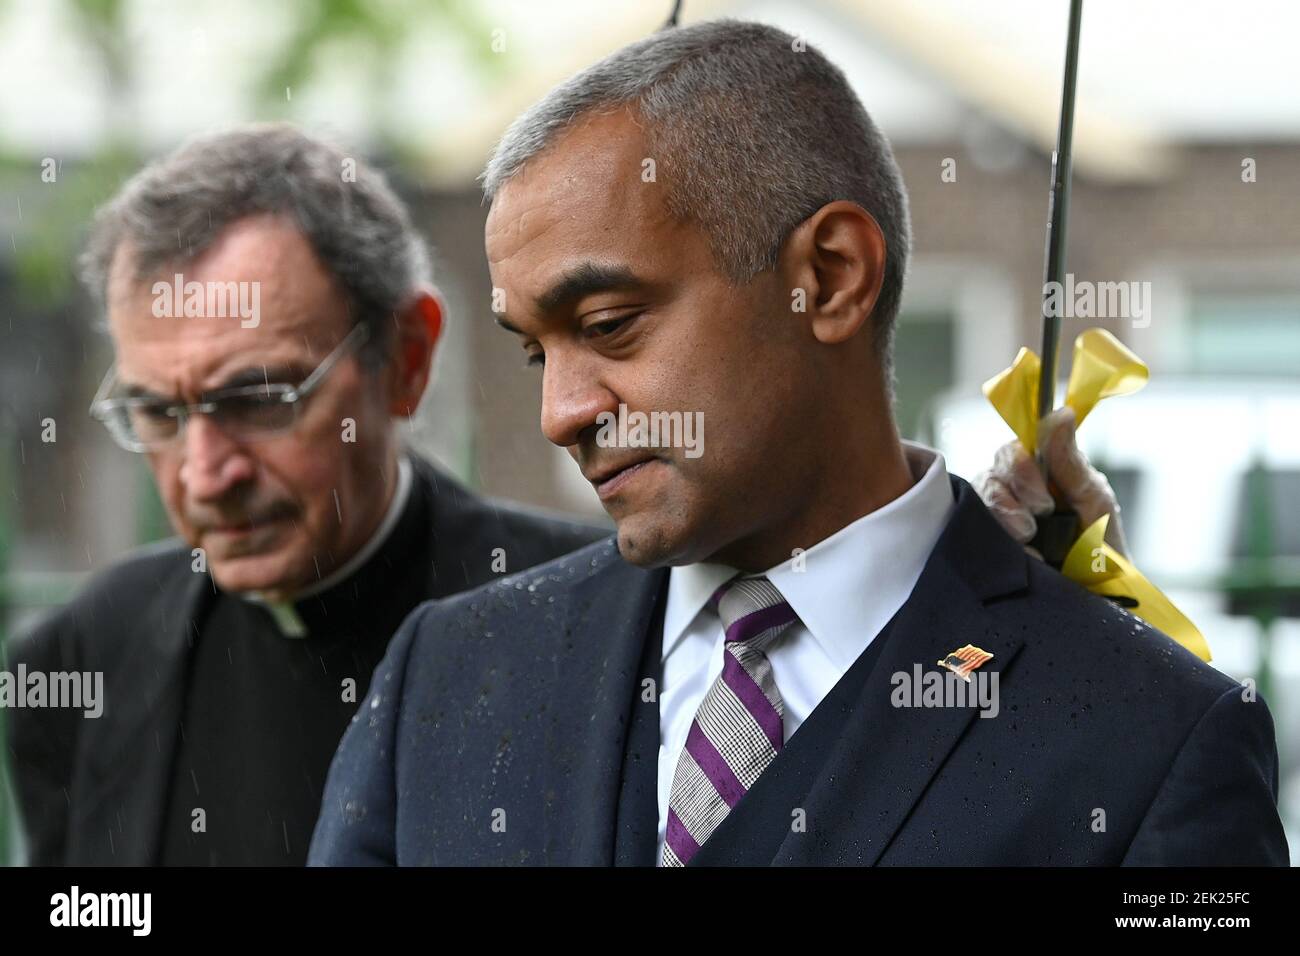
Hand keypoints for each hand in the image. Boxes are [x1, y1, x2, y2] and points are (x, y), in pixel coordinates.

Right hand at [972, 406, 1128, 560]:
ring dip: (1006, 515)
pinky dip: (998, 535)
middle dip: (1016, 492)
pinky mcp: (986, 537)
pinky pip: (972, 523)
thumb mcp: (1094, 501)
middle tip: (1042, 516)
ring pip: (981, 494)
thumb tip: (1060, 413)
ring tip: (1031, 537)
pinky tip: (1024, 552)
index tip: (1043, 495)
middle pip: (994, 469)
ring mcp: (999, 513)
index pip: (1015, 448)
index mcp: (1044, 471)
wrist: (1096, 595)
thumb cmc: (1101, 548)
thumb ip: (1071, 462)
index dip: (1021, 463)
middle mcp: (1016, 488)